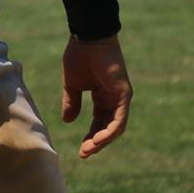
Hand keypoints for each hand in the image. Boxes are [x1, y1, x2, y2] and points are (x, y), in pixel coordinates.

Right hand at [59, 36, 131, 158]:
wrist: (87, 38)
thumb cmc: (79, 56)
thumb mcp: (72, 85)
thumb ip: (72, 102)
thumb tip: (68, 121)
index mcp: (102, 96)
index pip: (99, 122)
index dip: (90, 136)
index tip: (81, 150)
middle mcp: (114, 98)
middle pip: (108, 127)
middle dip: (96, 142)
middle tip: (84, 154)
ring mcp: (121, 97)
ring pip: (115, 127)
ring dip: (102, 141)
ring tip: (89, 150)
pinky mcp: (124, 94)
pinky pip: (119, 119)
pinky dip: (109, 131)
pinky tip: (97, 140)